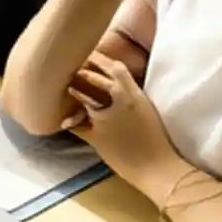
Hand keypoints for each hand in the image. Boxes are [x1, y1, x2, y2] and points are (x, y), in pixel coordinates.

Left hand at [66, 52, 187, 200]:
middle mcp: (121, 102)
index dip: (101, 60)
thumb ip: (134, 99)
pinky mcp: (97, 136)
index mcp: (136, 95)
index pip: (116, 69)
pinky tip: (62, 118)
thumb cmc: (157, 142)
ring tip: (65, 83)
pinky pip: (76, 124)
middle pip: (96, 78)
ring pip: (83, 96)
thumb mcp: (148, 112)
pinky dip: (69, 120)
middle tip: (71, 62)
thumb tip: (124, 92)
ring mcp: (106, 118)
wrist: (158, 167)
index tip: (91, 53)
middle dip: (83, 69)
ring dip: (74, 89)